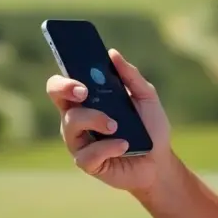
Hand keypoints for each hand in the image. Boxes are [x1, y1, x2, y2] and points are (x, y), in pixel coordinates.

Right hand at [46, 49, 172, 194]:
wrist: (160, 161)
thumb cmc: (150, 128)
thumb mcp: (146, 97)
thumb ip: (131, 76)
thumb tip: (112, 54)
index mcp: (87, 100)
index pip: (64, 84)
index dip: (64, 79)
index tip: (81, 81)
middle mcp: (77, 118)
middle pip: (57, 97)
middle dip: (66, 89)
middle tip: (85, 92)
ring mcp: (80, 141)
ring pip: (70, 124)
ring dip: (94, 120)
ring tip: (116, 126)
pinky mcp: (88, 163)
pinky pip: (87, 154)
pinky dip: (107, 147)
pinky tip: (123, 145)